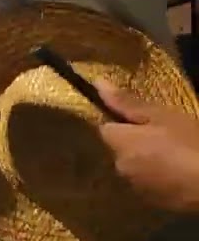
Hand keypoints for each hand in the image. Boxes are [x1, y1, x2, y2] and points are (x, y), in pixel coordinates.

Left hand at [96, 81, 198, 212]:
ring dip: (145, 160)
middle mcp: (121, 167)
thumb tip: (97, 84)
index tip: (139, 119)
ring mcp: (137, 187)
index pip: (105, 128)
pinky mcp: (154, 202)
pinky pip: (148, 182)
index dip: (120, 121)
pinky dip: (157, 177)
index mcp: (120, 143)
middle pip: (119, 148)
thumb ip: (126, 102)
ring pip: (134, 166)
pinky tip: (177, 171)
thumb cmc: (190, 143)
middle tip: (162, 134)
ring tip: (173, 153)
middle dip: (134, 141)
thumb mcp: (162, 116)